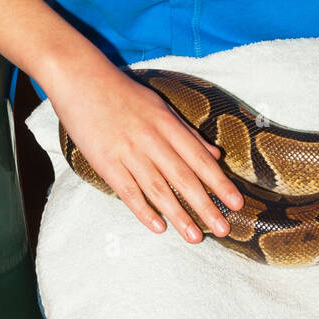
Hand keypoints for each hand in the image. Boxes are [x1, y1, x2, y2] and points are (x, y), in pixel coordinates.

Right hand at [45, 53, 244, 245]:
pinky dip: (143, 211)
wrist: (82, 80)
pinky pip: (128, 192)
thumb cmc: (124, 94)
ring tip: (195, 238)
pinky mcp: (105, 163)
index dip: (219, 183)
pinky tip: (158, 227)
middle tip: (224, 230)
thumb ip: (188, 132)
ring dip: (179, 215)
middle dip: (206, 206)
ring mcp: (128, 152)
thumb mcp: (161, 106)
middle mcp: (151, 139)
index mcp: (168, 124)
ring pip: (158, 190)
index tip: (237, 203)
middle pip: (183, 178)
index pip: (200, 159)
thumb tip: (215, 154)